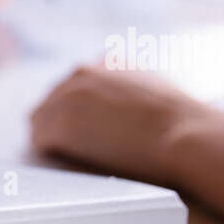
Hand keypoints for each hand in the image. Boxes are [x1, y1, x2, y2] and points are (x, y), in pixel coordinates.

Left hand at [30, 65, 208, 184]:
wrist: (184, 134)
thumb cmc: (181, 122)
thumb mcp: (159, 91)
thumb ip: (131, 92)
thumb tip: (118, 112)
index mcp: (107, 62)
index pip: (75, 84)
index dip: (78, 108)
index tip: (87, 126)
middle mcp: (83, 71)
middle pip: (53, 100)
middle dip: (60, 122)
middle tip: (75, 147)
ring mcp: (67, 96)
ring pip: (41, 119)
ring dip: (52, 137)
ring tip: (71, 156)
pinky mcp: (59, 122)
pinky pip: (39, 140)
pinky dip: (49, 152)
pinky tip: (68, 161)